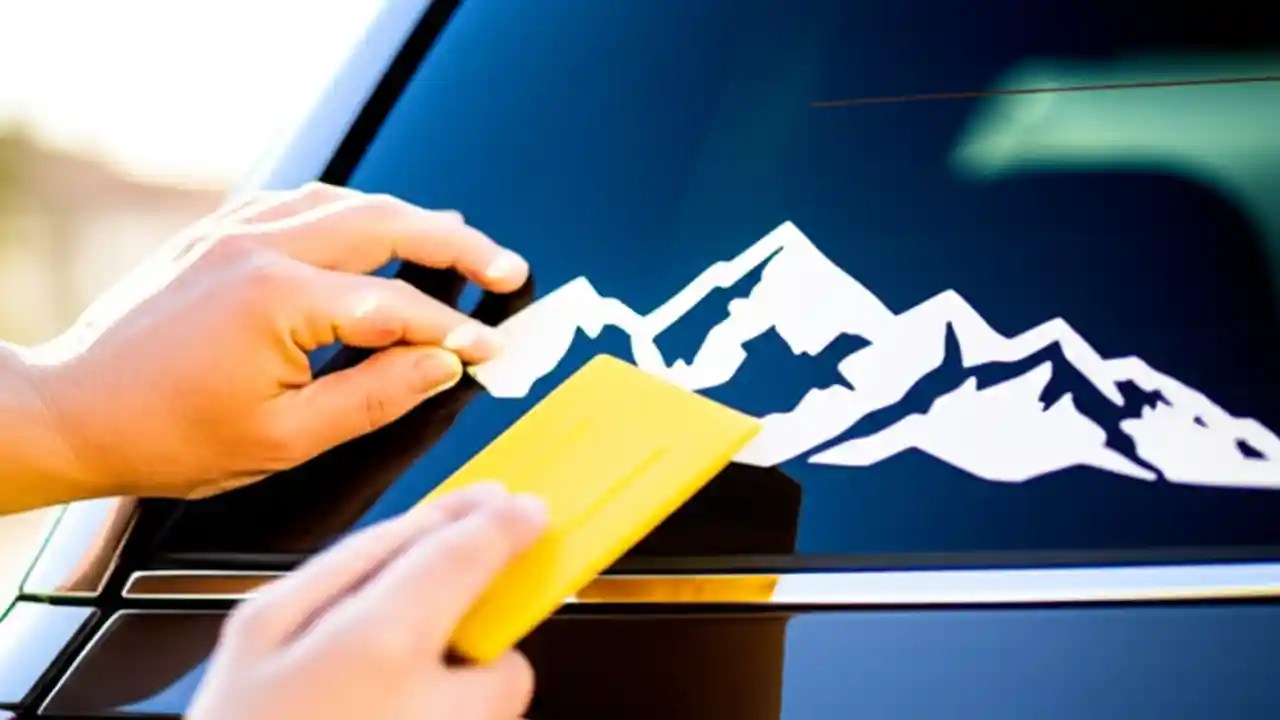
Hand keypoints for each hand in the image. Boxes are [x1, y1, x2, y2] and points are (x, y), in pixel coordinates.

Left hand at [6, 183, 527, 504]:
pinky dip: (352, 210)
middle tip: (507, 266)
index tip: (494, 349)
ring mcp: (236, 232)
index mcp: (280, 300)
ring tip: (457, 240)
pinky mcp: (217, 233)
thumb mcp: (285, 439)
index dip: (458, 330)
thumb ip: (375, 398)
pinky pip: (301, 201)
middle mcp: (261, 248)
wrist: (74, 409)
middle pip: (387, 224)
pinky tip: (373, 225)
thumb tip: (440, 366)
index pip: (399, 307)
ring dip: (409, 218)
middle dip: (457, 244)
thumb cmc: (166, 434)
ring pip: (347, 201)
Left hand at [187, 482, 548, 719]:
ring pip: (355, 559)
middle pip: (402, 536)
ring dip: (408, 551)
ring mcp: (260, 635)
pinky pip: (318, 591)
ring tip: (450, 556)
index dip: (506, 525)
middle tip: (499, 514)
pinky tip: (384, 605)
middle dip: (455, 523)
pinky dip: (363, 587)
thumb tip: (497, 663)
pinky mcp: (237, 656)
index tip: (530, 513)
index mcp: (374, 640)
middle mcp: (306, 618)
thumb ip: (491, 687)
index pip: (459, 548)